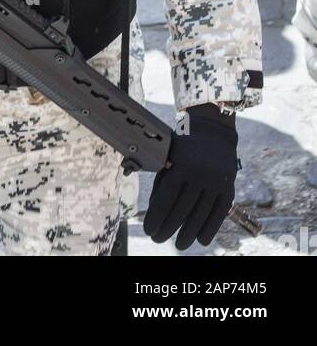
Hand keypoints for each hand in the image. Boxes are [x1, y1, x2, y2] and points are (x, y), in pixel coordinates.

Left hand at [144, 105, 237, 250]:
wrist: (213, 132)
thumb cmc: (184, 147)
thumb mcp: (170, 159)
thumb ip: (162, 183)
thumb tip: (154, 212)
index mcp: (181, 165)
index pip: (166, 198)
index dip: (156, 217)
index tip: (149, 230)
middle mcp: (200, 173)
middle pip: (182, 209)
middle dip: (168, 228)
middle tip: (158, 240)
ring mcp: (216, 181)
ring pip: (200, 214)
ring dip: (188, 233)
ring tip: (179, 244)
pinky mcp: (229, 188)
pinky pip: (219, 213)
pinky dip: (210, 228)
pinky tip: (201, 240)